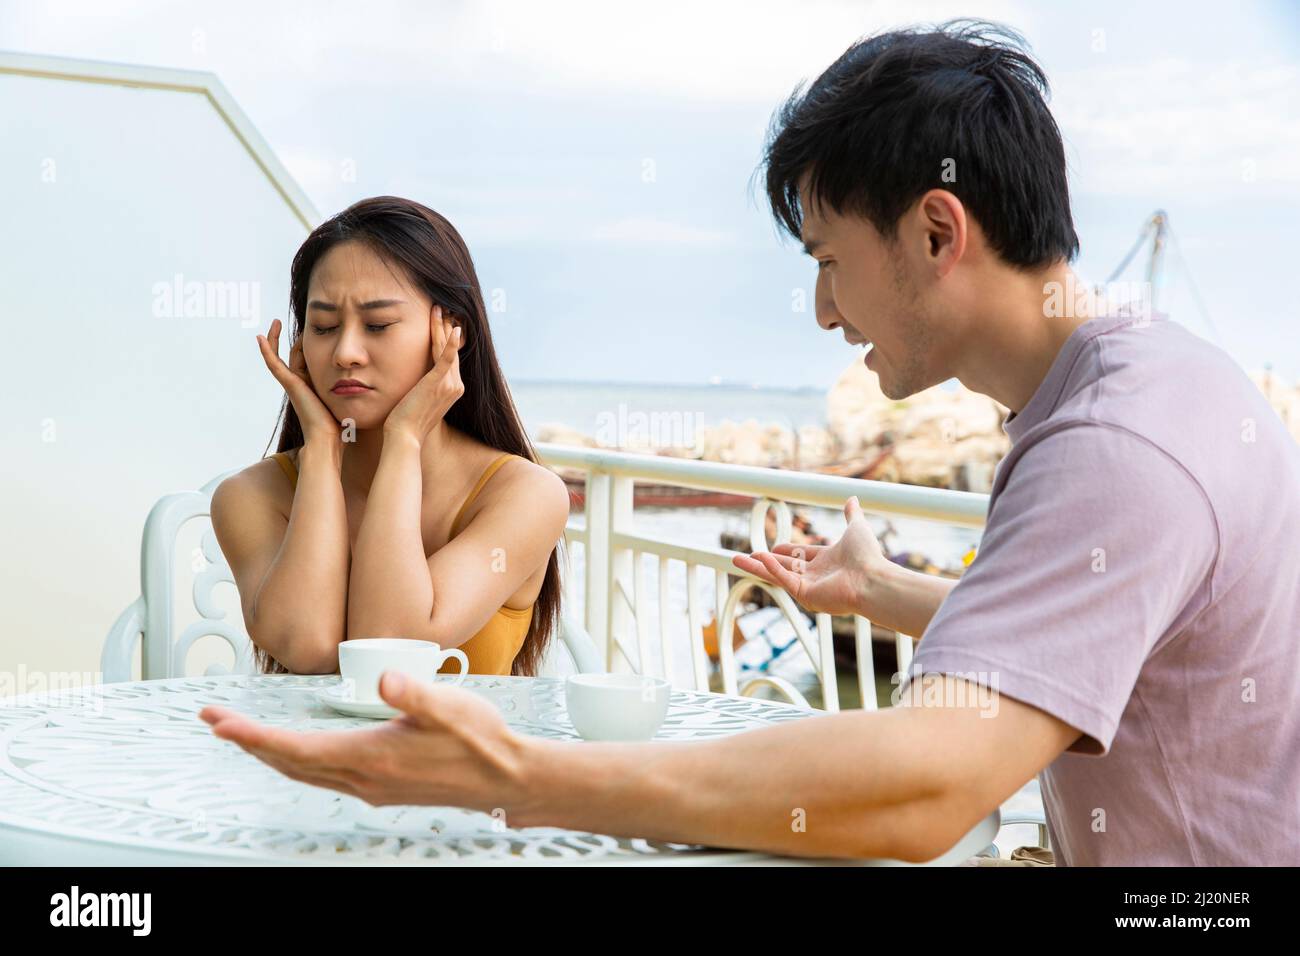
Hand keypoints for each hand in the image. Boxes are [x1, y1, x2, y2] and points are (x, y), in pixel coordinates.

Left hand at [199, 671, 530, 812]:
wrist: (507, 780)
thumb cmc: (482, 742)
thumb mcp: (453, 707)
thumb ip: (416, 693)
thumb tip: (385, 679)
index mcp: (372, 757)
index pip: (296, 750)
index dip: (253, 737)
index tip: (221, 723)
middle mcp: (365, 779)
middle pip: (289, 766)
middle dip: (249, 744)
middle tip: (215, 723)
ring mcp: (372, 788)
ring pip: (305, 775)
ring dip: (270, 756)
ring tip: (244, 735)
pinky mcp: (382, 789)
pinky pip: (324, 778)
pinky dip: (298, 763)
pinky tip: (298, 752)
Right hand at [257, 318, 341, 447]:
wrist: (327, 439)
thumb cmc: (341, 426)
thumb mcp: (348, 400)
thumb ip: (353, 390)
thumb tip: (371, 384)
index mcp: (313, 386)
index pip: (309, 360)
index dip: (312, 345)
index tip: (320, 330)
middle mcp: (301, 384)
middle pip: (297, 355)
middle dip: (298, 339)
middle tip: (304, 323)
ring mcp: (293, 384)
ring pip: (285, 356)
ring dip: (279, 339)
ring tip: (276, 322)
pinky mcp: (289, 385)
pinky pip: (274, 364)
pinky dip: (267, 350)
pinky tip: (261, 336)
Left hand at [382, 304, 463, 445]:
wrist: (404, 436)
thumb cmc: (405, 422)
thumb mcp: (419, 400)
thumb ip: (423, 386)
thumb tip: (416, 377)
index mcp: (452, 389)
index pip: (449, 357)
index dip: (445, 338)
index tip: (441, 322)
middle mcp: (456, 386)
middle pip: (450, 350)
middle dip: (445, 327)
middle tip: (441, 308)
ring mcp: (449, 385)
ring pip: (446, 349)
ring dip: (442, 327)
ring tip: (438, 309)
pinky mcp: (438, 383)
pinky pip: (446, 358)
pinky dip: (450, 342)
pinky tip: (453, 328)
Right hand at [731, 496, 891, 616]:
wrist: (873, 579)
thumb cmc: (868, 556)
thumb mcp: (856, 528)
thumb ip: (851, 515)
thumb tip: (852, 499)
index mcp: (827, 561)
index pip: (802, 554)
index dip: (787, 549)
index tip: (774, 546)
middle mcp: (817, 575)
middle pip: (786, 566)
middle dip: (766, 561)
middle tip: (749, 556)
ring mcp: (810, 587)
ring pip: (778, 574)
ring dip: (757, 567)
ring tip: (736, 560)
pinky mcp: (805, 595)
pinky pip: (784, 579)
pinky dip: (770, 568)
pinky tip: (757, 558)